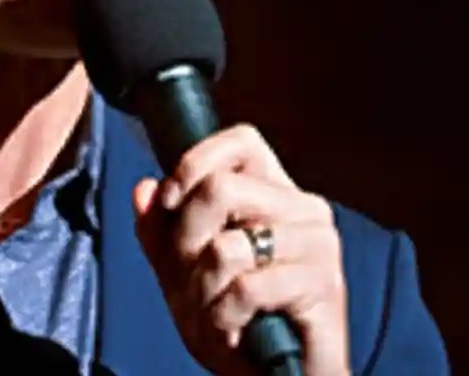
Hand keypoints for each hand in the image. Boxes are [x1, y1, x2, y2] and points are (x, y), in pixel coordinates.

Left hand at [132, 124, 349, 375]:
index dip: (195, 162)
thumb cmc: (236, 324)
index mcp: (274, 194)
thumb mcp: (182, 274)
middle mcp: (304, 209)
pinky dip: (223, 316)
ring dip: (201, 290)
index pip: (241, 140)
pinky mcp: (324, 285)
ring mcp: (319, 244)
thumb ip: (160, 231)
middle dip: (184, 241)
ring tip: (211, 314)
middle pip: (222, 188)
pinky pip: (246, 287)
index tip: (169, 201)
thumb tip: (144, 188)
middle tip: (187, 279)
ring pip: (227, 245)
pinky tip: (233, 330)